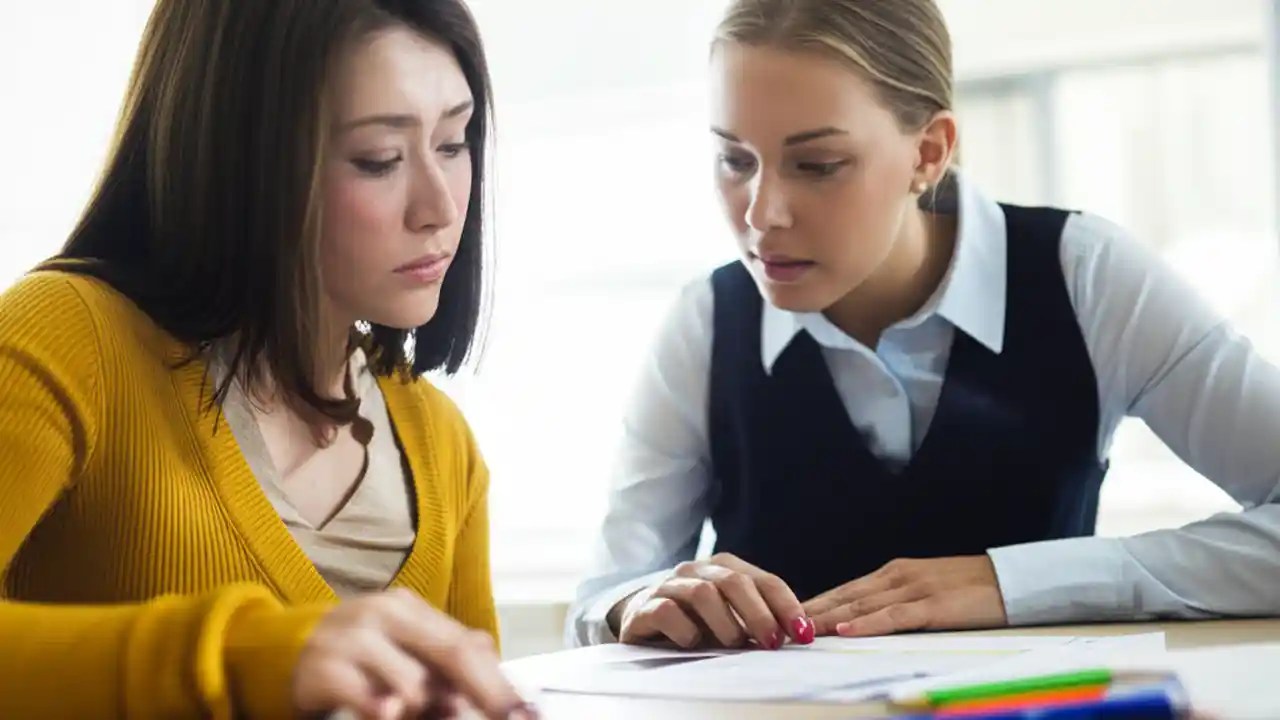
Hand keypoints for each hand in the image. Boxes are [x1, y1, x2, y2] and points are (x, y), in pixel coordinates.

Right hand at [292, 588, 535, 719]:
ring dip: (431, 709)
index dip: (500, 682)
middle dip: (487, 695)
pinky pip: (365, 692)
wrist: (279, 652)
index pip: (468, 646)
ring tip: (434, 717)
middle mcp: (385, 615)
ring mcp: (353, 638)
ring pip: (414, 681)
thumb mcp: (399, 647)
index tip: (526, 712)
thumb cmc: (353, 656)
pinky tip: (391, 714)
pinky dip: (384, 708)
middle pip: (453, 655)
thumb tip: (491, 658)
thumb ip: (440, 654)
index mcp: (409, 610)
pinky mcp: (323, 667)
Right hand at [615, 553, 814, 649]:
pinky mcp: (644, 608)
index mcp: (724, 568)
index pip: (764, 580)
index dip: (787, 606)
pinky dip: (685, 630)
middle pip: (734, 582)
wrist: (641, 618)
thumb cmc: (695, 620)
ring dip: (725, 622)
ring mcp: (668, 586)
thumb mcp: (730, 616)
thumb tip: (800, 634)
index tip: (803, 633)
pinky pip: (667, 612)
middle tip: (772, 642)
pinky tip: (693, 644)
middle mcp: (696, 570)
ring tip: (734, 645)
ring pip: (702, 593)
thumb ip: (759, 619)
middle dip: (759, 613)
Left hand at [803, 556, 1007, 636]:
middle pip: (846, 597)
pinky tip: (846, 631)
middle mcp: (897, 577)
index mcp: (894, 574)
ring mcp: (914, 589)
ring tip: (801, 630)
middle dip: (813, 611)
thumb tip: (865, 618)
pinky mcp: (933, 605)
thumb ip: (896, 600)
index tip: (789, 616)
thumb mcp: (925, 590)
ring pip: (861, 606)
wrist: (1011, 579)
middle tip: (782, 625)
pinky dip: (866, 624)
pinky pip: (893, 616)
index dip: (817, 603)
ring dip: (829, 618)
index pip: (846, 591)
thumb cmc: (969, 589)